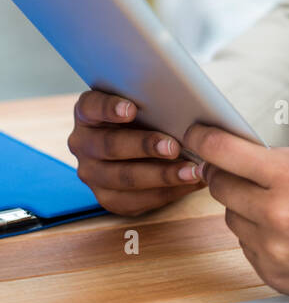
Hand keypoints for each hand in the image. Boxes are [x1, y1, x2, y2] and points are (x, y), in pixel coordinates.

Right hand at [67, 89, 205, 215]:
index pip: (92, 107)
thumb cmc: (144, 115)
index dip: (109, 109)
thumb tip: (185, 106)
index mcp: (87, 113)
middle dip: (145, 146)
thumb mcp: (142, 103)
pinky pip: (134, 200)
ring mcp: (92, 174)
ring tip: (190, 171)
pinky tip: (188, 184)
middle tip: (173, 146)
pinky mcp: (107, 198)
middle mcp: (83, 144)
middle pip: (110, 146)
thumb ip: (151, 101)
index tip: (131, 109)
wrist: (136, 145)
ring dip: (161, 176)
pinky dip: (166, 192)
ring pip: (124, 179)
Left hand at [183, 123, 288, 302]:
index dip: (203, 139)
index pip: (226, 153)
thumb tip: (235, 153)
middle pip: (219, 187)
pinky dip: (258, 235)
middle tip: (235, 168)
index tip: (193, 132)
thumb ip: (278, 156)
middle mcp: (277, 216)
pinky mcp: (274, 276)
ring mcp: (274, 251)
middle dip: (223, 174)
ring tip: (280, 204)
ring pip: (231, 218)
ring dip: (244, 207)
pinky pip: (247, 247)